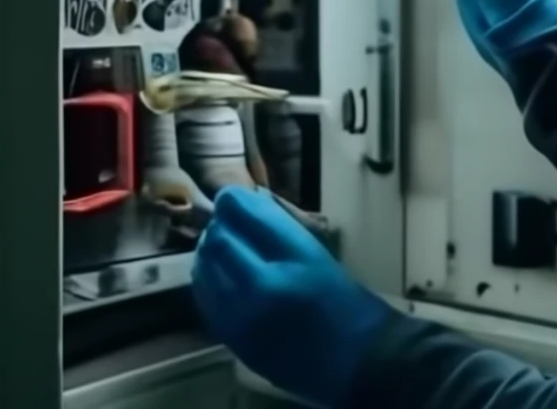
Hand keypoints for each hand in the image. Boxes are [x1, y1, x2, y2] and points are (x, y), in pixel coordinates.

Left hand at [192, 187, 392, 407]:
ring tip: (225, 246)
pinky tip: (220, 273)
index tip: (233, 197)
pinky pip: (204, 297)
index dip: (232, 199)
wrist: (353, 359)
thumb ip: (280, 225)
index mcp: (296, 256)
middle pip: (219, 238)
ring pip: (204, 266)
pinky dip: (207, 277)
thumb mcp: (318, 250)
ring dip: (210, 249)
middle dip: (220, 224)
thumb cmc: (343, 298)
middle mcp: (264, 284)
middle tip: (229, 222)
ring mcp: (242, 315)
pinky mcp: (231, 338)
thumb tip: (246, 201)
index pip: (246, 213)